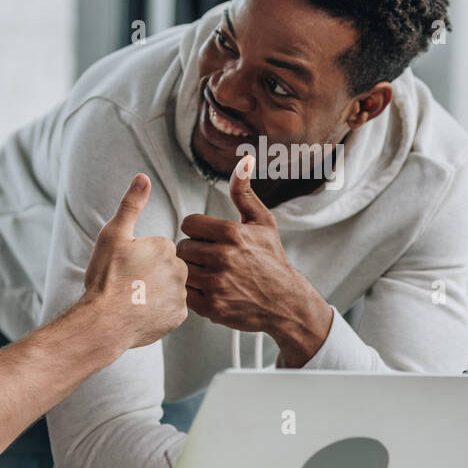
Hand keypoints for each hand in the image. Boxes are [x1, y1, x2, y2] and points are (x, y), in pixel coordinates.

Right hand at [82, 174, 188, 350]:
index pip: (159, 248)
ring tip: (134, 299)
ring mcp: (181, 294)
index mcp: (165, 246)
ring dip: (157, 292)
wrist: (103, 322)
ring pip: (171, 288)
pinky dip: (160, 311)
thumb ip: (131, 204)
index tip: (126, 268)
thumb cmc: (105, 278)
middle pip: (168, 267)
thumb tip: (143, 177)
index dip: (141, 258)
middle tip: (130, 284)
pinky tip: (143, 312)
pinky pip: (172, 309)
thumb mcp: (113, 235)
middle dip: (152, 274)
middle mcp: (179, 268)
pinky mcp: (178, 316)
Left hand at [178, 155, 331, 364]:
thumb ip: (244, 192)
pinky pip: (185, 293)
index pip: (188, 224)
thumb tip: (244, 159)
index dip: (197, 231)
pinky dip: (194, 292)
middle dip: (193, 252)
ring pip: (181, 270)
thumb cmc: (272, 259)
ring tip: (208, 273)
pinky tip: (209, 290)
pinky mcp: (211, 307)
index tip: (208, 238)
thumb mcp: (263, 221)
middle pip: (182, 247)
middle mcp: (222, 257)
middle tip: (208, 258)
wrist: (286, 302)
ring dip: (191, 271)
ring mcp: (216, 283)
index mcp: (231, 232)